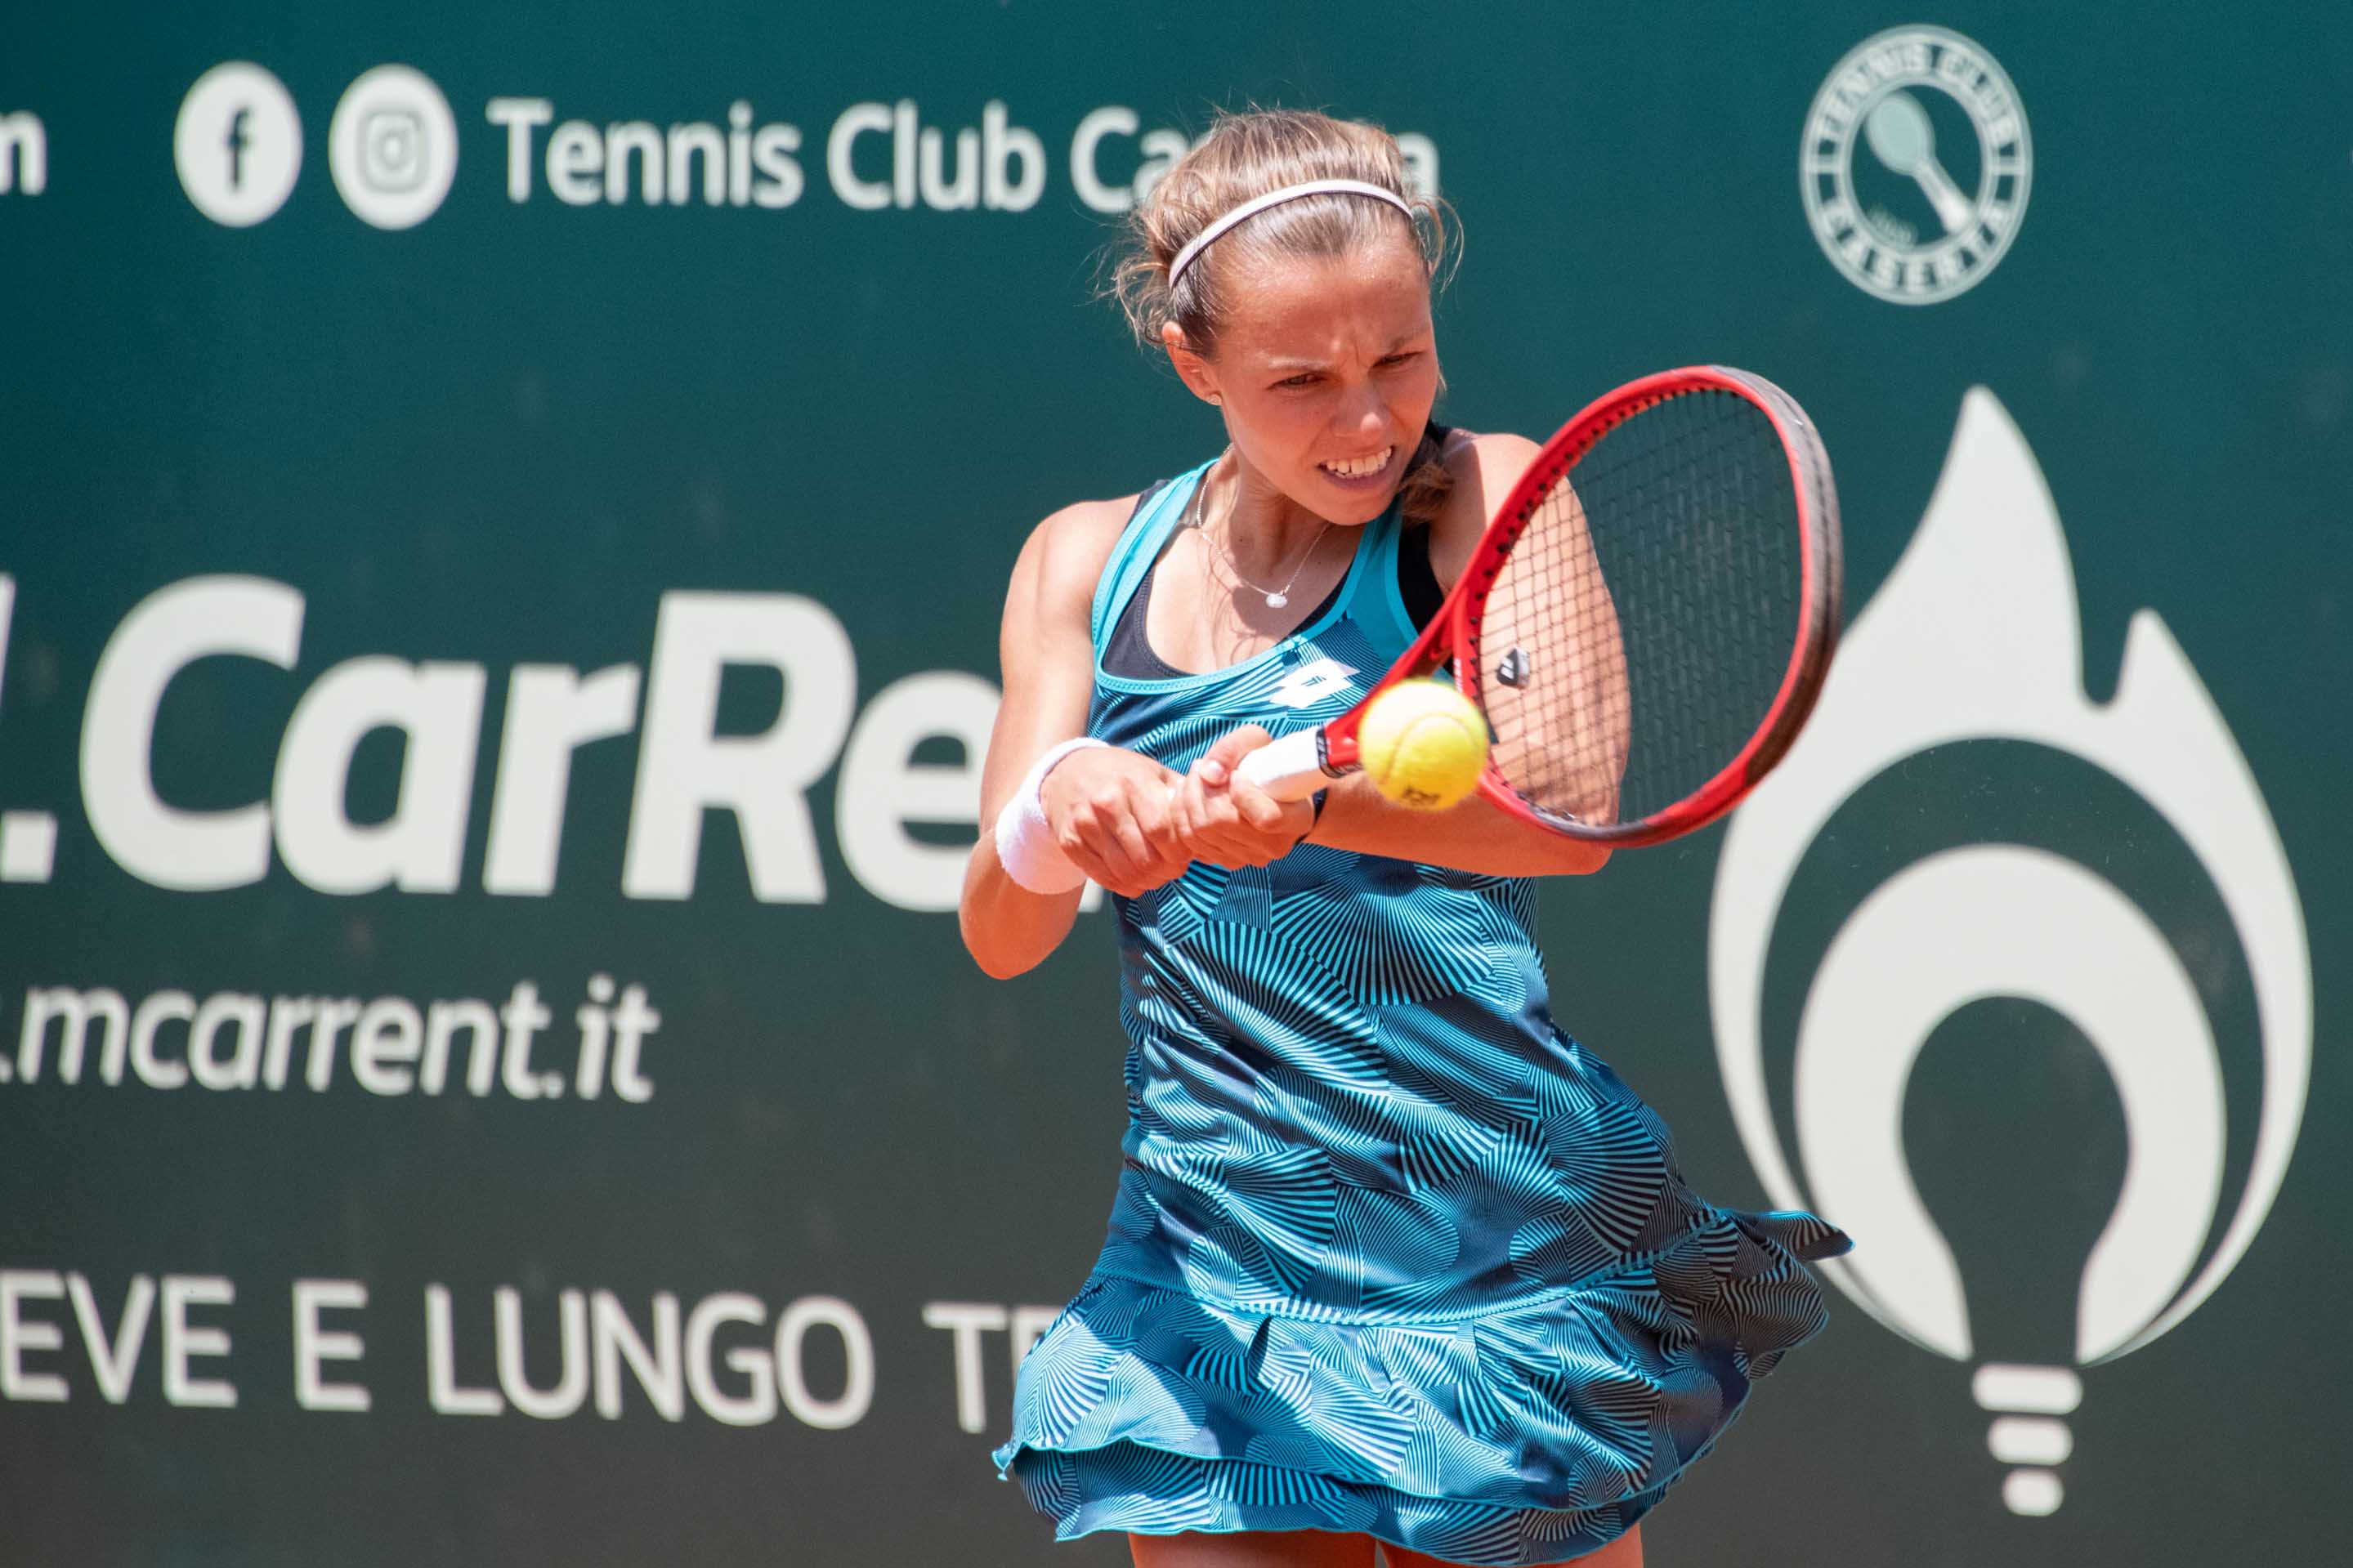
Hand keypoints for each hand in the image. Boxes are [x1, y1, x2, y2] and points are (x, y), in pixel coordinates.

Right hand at [1039, 745, 1188, 897]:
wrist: (1066, 771)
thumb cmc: (1121, 774)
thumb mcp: (1153, 772)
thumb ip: (1182, 794)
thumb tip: (1215, 817)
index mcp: (1134, 783)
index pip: (1162, 830)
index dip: (1179, 851)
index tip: (1186, 854)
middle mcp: (1106, 803)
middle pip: (1145, 858)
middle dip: (1167, 871)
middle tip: (1174, 869)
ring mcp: (1085, 823)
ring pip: (1125, 873)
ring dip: (1148, 882)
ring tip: (1157, 874)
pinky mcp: (1070, 842)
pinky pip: (1104, 878)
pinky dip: (1126, 886)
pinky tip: (1135, 878)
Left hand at [1169, 725, 1314, 870]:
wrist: (1270, 793)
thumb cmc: (1266, 763)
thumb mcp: (1256, 741)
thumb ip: (1233, 748)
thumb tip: (1208, 776)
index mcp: (1295, 819)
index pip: (1266, 818)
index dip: (1243, 793)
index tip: (1238, 774)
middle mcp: (1274, 845)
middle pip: (1220, 822)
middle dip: (1201, 788)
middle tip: (1202, 768)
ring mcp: (1249, 857)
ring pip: (1200, 832)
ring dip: (1188, 798)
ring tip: (1196, 778)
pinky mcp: (1226, 860)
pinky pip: (1190, 841)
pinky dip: (1182, 815)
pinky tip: (1192, 797)